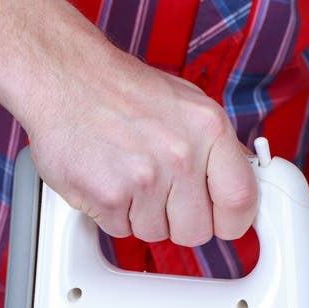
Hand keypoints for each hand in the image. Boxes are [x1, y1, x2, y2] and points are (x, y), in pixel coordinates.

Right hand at [26, 48, 256, 245]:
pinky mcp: (109, 196)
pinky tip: (108, 178)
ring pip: (157, 234)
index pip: (241, 201)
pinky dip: (113, 213)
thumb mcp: (189, 106)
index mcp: (209, 130)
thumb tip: (244, 181)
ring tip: (129, 175)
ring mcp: (145, 178)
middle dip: (179, 221)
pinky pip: (121, 230)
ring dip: (141, 216)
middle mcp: (181, 154)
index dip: (232, 221)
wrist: (63, 74)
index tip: (222, 220)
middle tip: (161, 193)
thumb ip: (218, 150)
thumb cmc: (123, 90)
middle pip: (197, 232)